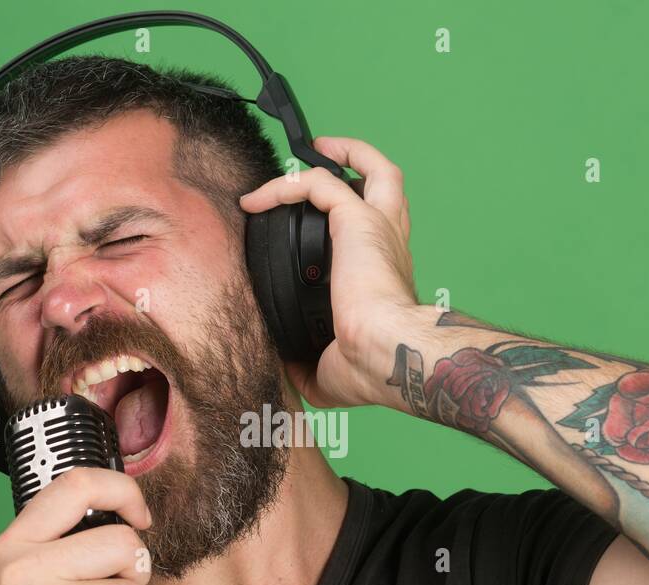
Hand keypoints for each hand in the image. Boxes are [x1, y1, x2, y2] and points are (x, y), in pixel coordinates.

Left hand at [240, 136, 427, 407]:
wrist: (386, 355)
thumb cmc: (370, 367)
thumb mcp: (327, 370)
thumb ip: (306, 363)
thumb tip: (283, 368)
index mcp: (386, 275)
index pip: (376, 234)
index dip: (350, 222)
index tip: (317, 228)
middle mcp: (391, 245)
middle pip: (389, 187)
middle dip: (362, 165)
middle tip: (329, 160)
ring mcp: (380, 229)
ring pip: (373, 169)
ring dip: (341, 154)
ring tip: (311, 149)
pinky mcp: (359, 220)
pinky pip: (320, 182)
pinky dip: (287, 183)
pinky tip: (257, 198)